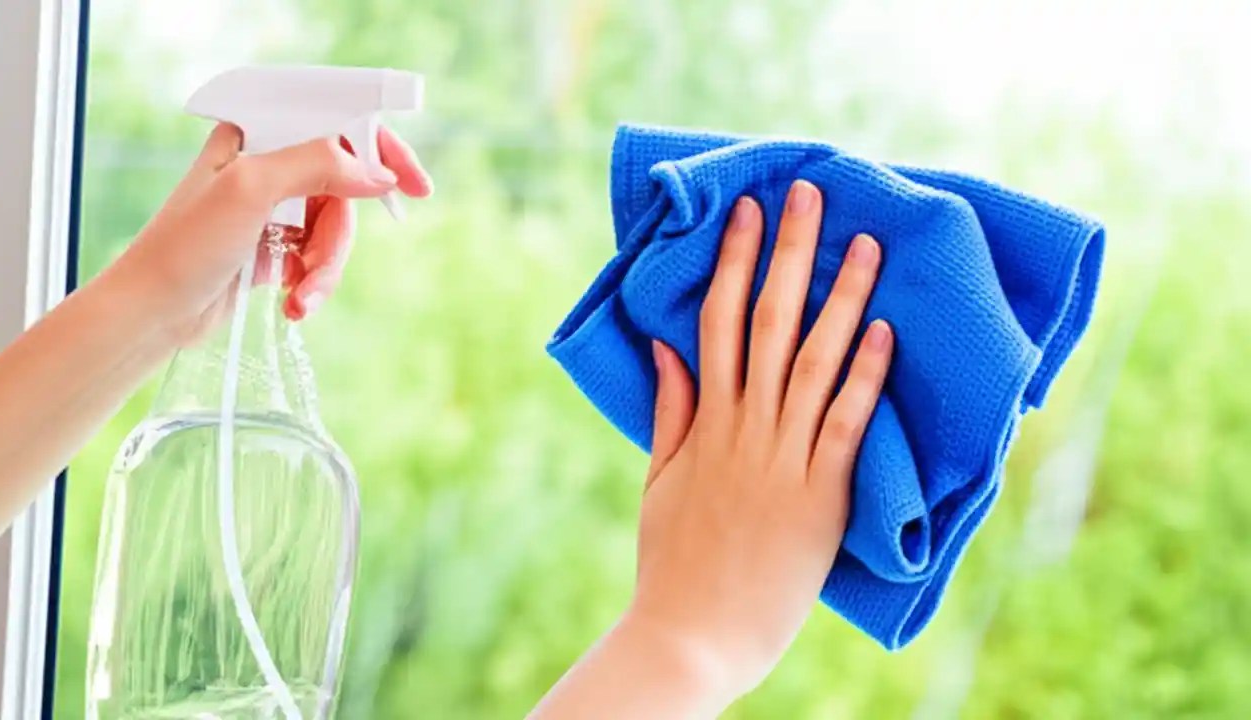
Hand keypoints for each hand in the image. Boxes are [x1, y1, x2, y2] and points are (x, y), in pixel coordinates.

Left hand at [112, 122, 431, 344]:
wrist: (153, 312)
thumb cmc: (184, 246)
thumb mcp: (249, 190)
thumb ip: (316, 165)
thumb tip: (377, 174)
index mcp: (255, 135)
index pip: (335, 125)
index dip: (380, 151)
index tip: (414, 187)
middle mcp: (264, 165)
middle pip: (342, 189)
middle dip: (337, 238)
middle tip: (318, 270)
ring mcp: (270, 207)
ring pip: (333, 230)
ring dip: (324, 269)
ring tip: (299, 300)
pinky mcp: (272, 245)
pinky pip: (318, 256)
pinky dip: (313, 282)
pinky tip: (292, 303)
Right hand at [627, 180, 893, 697]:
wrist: (691, 635)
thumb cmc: (674, 563)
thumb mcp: (660, 482)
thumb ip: (670, 411)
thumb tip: (664, 346)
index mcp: (705, 423)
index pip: (716, 322)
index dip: (732, 261)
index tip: (748, 211)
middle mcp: (743, 429)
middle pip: (767, 323)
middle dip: (790, 253)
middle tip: (810, 195)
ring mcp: (781, 460)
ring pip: (813, 361)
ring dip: (841, 298)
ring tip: (865, 244)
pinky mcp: (819, 497)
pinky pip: (844, 425)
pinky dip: (865, 376)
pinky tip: (885, 331)